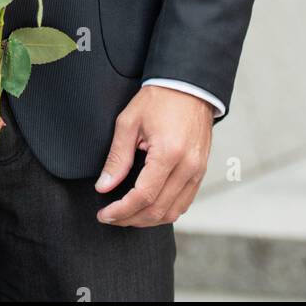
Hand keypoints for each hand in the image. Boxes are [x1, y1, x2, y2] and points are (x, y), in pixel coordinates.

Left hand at [93, 85, 213, 226]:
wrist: (189, 85)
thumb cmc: (160, 98)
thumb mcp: (129, 122)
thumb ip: (117, 157)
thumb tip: (104, 186)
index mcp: (168, 153)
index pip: (143, 196)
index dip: (121, 210)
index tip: (104, 214)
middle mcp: (187, 167)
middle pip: (158, 210)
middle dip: (131, 219)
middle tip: (111, 217)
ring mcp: (198, 171)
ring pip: (173, 212)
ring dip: (148, 219)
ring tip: (126, 215)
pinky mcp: (201, 171)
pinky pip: (184, 202)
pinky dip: (165, 211)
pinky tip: (148, 207)